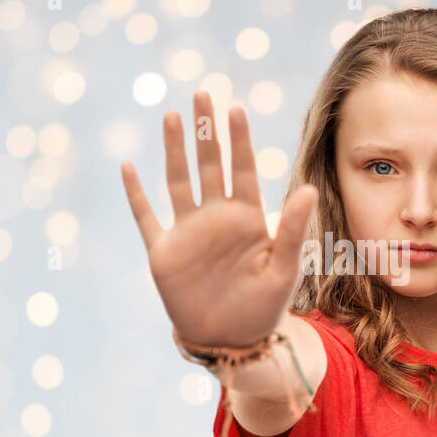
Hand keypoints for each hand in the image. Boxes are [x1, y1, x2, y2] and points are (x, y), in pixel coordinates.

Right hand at [120, 91, 317, 347]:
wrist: (231, 341)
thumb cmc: (264, 307)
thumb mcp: (284, 269)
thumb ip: (294, 229)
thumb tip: (308, 189)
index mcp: (248, 219)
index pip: (244, 169)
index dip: (239, 140)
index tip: (235, 109)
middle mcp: (217, 218)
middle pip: (210, 165)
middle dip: (206, 131)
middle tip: (202, 95)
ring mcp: (189, 232)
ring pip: (178, 181)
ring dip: (174, 150)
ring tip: (171, 116)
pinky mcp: (164, 252)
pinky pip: (147, 217)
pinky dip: (136, 194)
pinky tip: (128, 166)